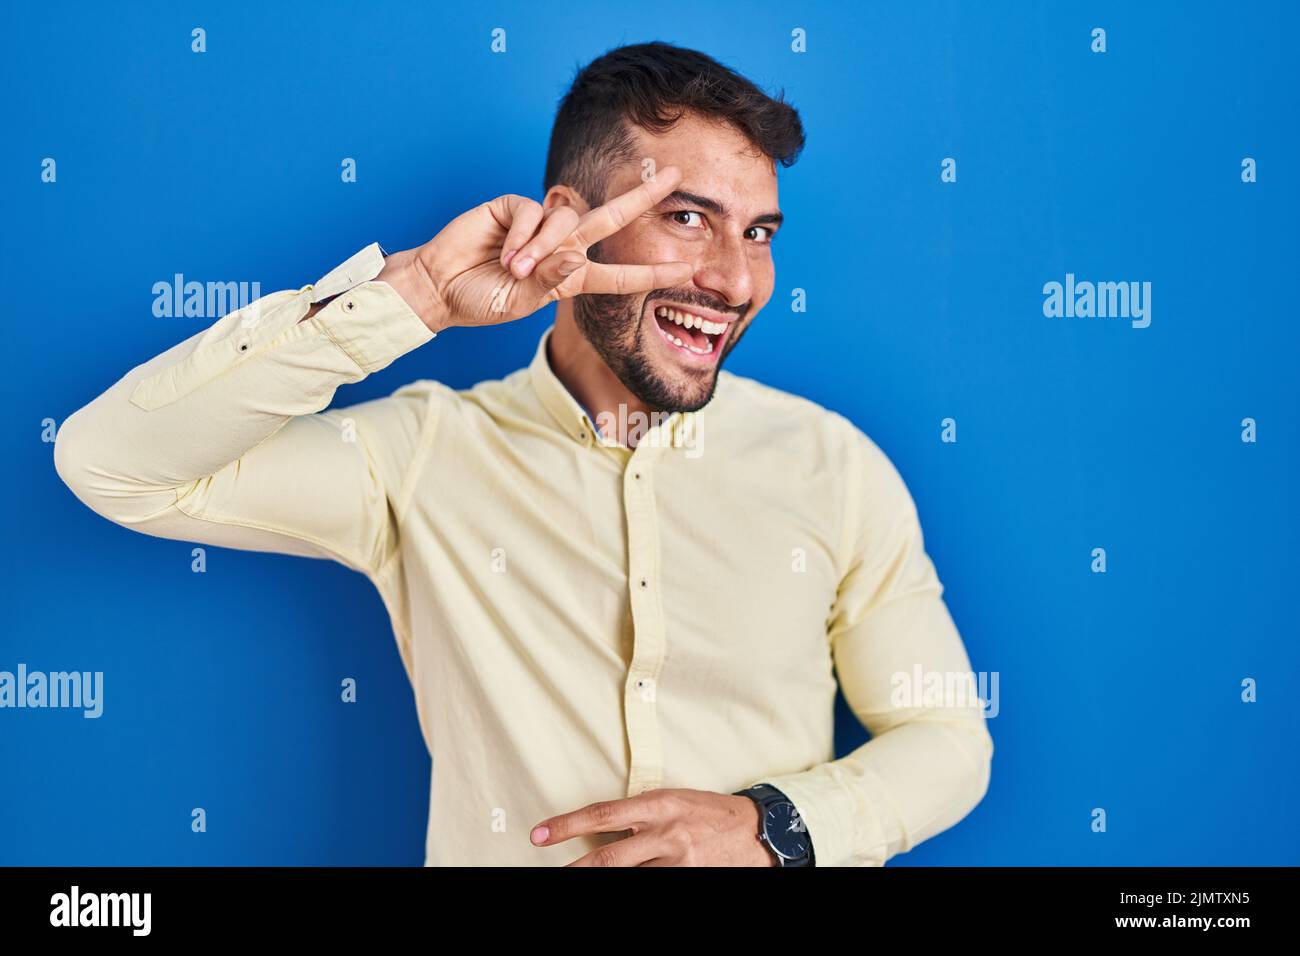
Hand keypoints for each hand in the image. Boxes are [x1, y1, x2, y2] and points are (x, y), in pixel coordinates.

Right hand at [377, 166, 693, 333]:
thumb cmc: (480, 301)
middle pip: (610, 218)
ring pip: (563, 221)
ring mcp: (538, 225)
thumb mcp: (518, 304)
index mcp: (569, 278)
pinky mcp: (512, 207)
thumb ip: (547, 282)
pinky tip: (503, 252)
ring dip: (541, 248)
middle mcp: (560, 247)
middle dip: (642, 196)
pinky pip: (531, 212)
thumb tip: (573, 257)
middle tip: (674, 175)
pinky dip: (521, 235)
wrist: (439, 288)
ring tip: (514, 269)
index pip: (618, 275)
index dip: (650, 273)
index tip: (685, 270)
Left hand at [531, 788, 776, 866]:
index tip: (540, 834)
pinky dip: (636, 885)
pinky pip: (651, 887)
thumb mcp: (673, 800)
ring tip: (581, 876)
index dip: (566, 825)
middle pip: (609, 858)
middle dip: (576, 869)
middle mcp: (665, 833)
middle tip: (554, 872)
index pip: (601, 814)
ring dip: (603, 879)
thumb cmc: (710, 812)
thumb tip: (600, 829)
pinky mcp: (688, 879)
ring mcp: (677, 861)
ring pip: (627, 878)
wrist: (756, 831)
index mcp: (658, 805)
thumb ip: (639, 814)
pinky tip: (626, 882)